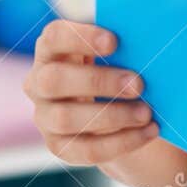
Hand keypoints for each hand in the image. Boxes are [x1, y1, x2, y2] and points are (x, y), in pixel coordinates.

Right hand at [25, 20, 159, 164]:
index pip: (53, 36)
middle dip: (98, 82)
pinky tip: (148, 131)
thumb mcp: (111, 51)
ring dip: (112, 116)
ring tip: (146, 113)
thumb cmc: (112, 66)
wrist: (110, 107)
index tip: (115, 42)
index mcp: (50, 50)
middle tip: (138, 84)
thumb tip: (147, 41)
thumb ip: (122, 44)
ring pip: (66, 119)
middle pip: (54, 80)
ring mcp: (44, 117)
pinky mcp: (58, 146)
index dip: (81, 37)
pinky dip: (121, 141)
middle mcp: (38, 83)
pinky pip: (86, 149)